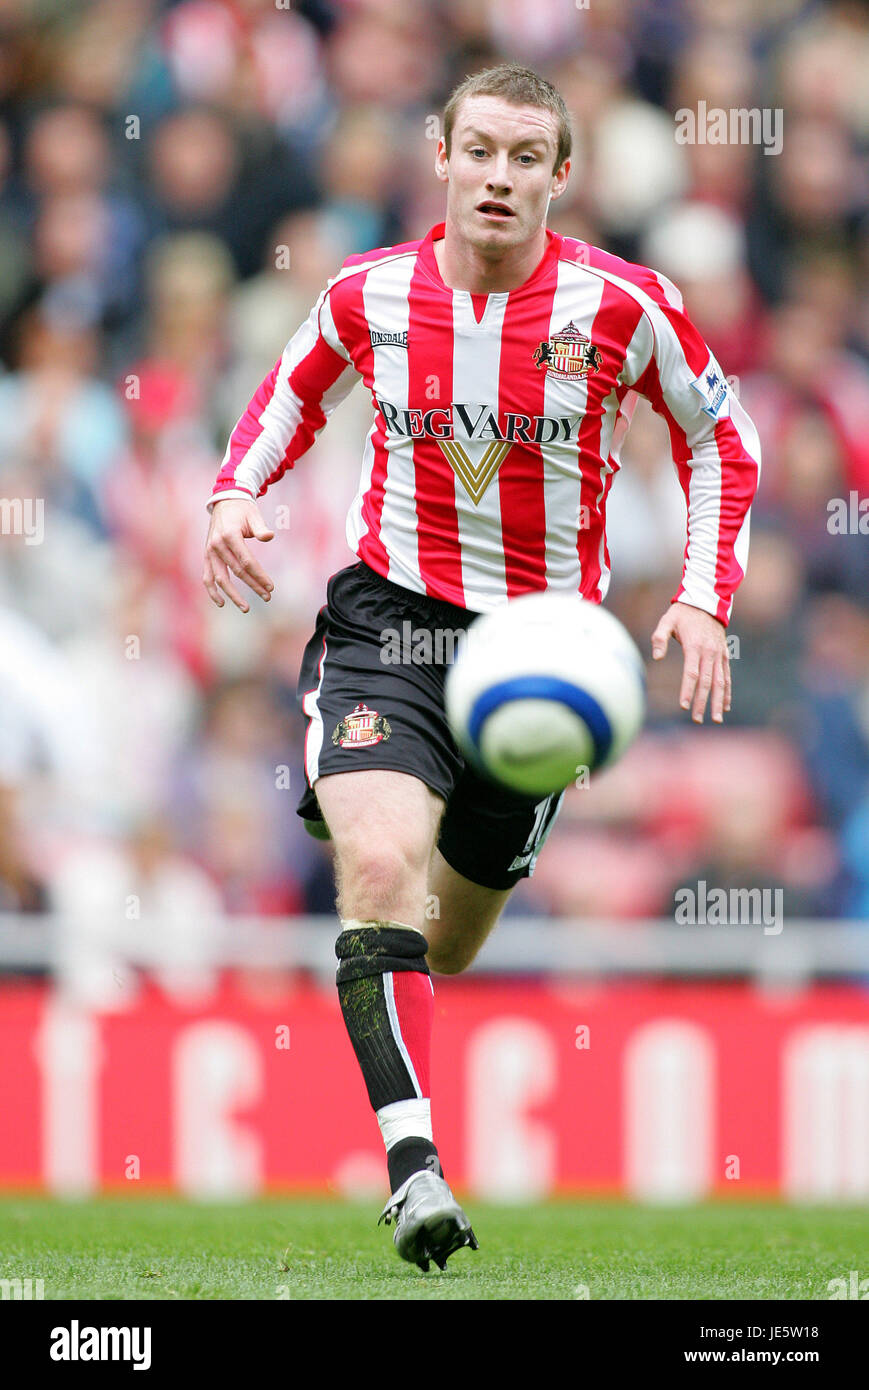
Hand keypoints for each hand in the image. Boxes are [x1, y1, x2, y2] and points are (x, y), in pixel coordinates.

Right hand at [203, 498, 274, 611]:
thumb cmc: (243, 510)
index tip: (270, 587)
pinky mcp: (207, 556)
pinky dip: (212, 591)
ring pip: (220, 578)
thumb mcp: (254, 515)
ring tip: (246, 608)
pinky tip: (222, 603)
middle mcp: (217, 545)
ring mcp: (210, 551)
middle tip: (268, 597)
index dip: (259, 575)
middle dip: (253, 585)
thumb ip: (260, 528)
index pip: (246, 561)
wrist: (225, 502)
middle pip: (236, 571)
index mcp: (229, 535)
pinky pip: (207, 577)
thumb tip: (269, 536)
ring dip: (233, 594)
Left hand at [650, 601, 730, 723]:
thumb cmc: (683, 613)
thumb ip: (659, 638)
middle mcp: (709, 652)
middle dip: (702, 702)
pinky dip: (727, 691)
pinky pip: (727, 676)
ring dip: (719, 701)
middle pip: (706, 682)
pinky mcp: (724, 655)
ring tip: (717, 719)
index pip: (691, 673)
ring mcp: (719, 655)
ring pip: (720, 682)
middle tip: (697, 719)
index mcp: (695, 646)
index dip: (688, 690)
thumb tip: (657, 657)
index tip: (684, 706)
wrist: (706, 602)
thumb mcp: (667, 620)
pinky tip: (726, 706)